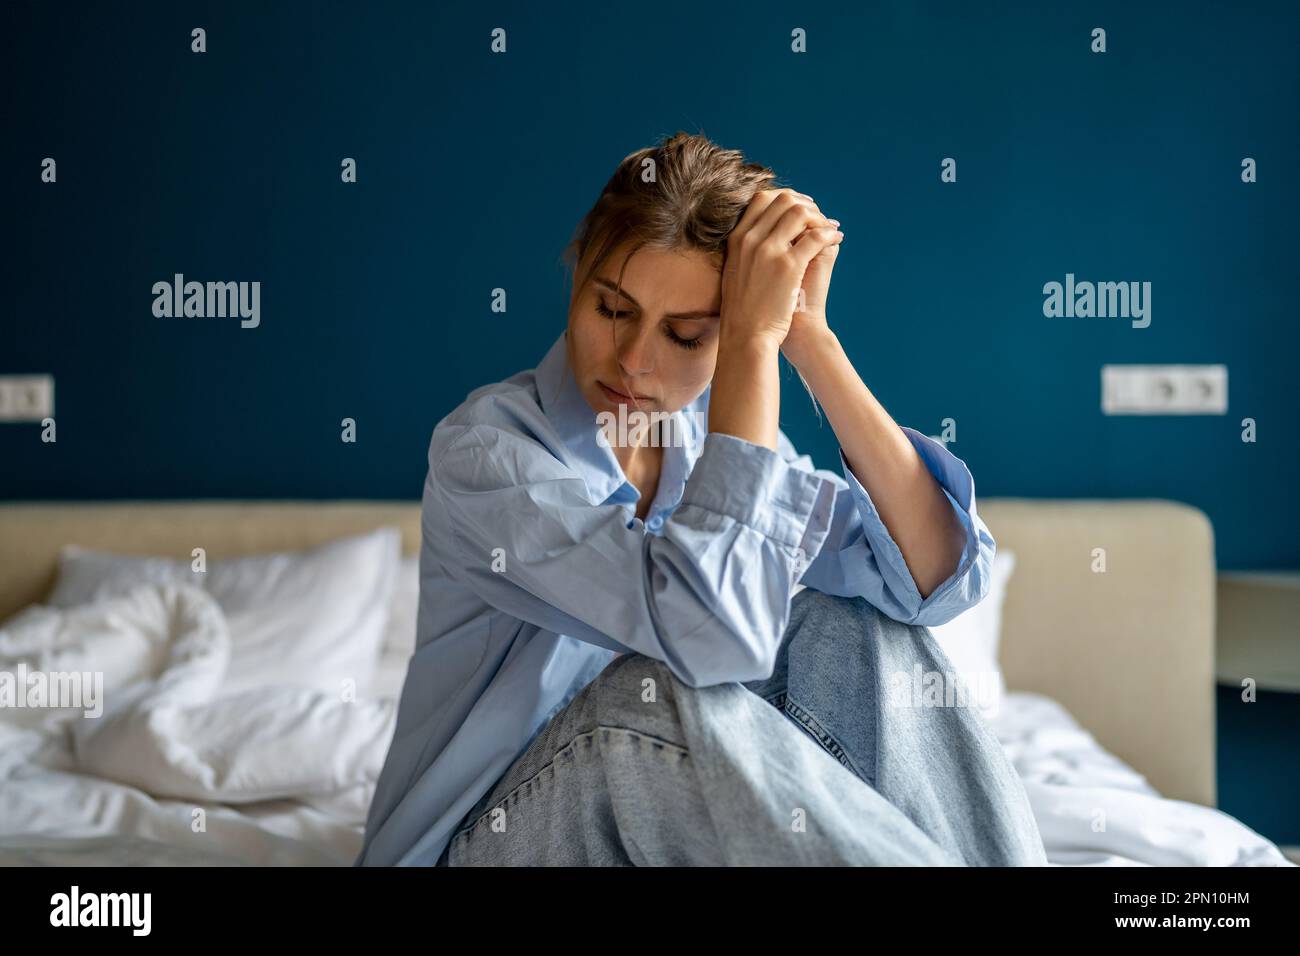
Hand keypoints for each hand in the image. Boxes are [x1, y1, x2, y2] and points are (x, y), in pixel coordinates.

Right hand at [719, 188, 842, 351]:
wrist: (747, 336)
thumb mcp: (736, 272)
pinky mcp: (788, 266)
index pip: (761, 199)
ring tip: (829, 228)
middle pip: (783, 200)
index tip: (800, 208)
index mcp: (737, 239)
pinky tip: (837, 238)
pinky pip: (816, 236)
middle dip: (806, 204)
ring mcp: (769, 251)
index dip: (786, 197)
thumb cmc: (744, 311)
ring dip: (820, 217)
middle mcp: (751, 240)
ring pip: (800, 213)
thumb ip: (747, 250)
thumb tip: (765, 234)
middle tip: (819, 216)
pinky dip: (831, 233)